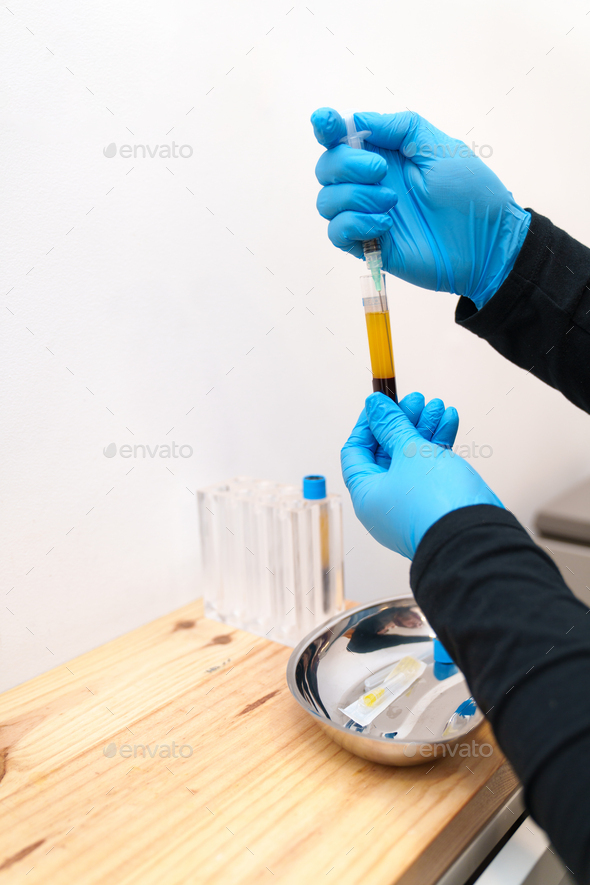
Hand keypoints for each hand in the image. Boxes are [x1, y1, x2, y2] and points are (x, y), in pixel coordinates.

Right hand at [311, 108, 530, 309]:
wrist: (486, 243)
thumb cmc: (472, 194)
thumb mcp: (441, 148)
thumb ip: (400, 128)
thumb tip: (358, 121)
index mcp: (384, 154)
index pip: (340, 138)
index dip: (326, 127)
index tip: (326, 122)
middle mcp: (369, 183)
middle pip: (326, 168)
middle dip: (346, 165)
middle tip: (382, 172)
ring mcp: (366, 215)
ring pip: (326, 201)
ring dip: (355, 197)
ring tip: (392, 203)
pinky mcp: (368, 244)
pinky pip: (336, 232)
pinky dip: (355, 224)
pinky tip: (385, 226)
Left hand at [341, 392, 502, 558]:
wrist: (476, 538)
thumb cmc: (436, 507)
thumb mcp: (409, 452)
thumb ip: (391, 425)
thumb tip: (375, 407)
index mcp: (367, 495)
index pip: (356, 452)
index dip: (368, 425)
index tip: (381, 405)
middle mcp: (386, 503)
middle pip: (387, 452)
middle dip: (403, 422)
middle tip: (415, 402)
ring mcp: (411, 504)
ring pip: (412, 458)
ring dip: (423, 429)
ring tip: (436, 407)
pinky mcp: (435, 503)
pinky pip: (431, 468)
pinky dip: (437, 444)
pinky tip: (448, 422)